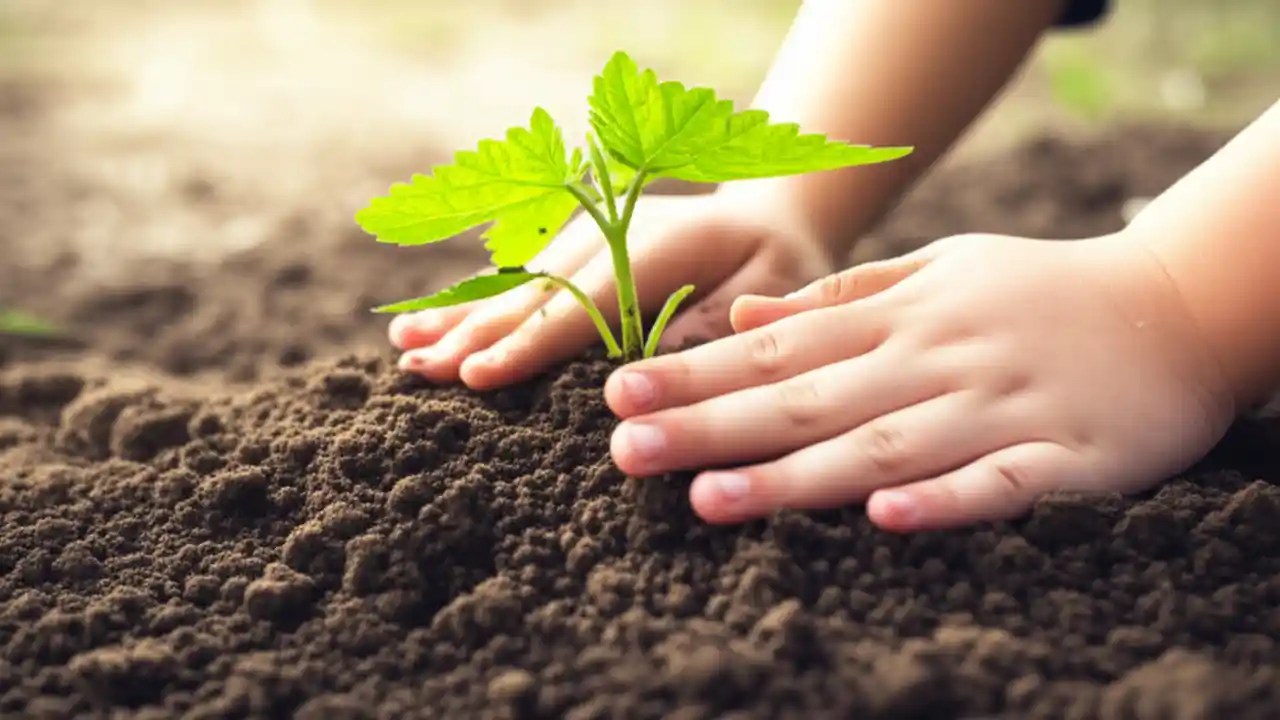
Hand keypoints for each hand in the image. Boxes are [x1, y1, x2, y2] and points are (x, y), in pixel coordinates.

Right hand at [390, 191, 832, 388]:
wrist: (770, 215)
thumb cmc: (779, 264)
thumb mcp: (775, 292)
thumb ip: (713, 327)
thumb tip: (650, 369)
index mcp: (656, 247)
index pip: (581, 304)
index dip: (528, 344)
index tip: (477, 375)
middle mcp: (606, 236)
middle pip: (533, 294)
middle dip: (474, 335)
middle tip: (421, 373)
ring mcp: (583, 240)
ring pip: (513, 287)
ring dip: (458, 319)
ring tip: (404, 349)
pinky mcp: (570, 253)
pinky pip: (515, 284)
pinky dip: (469, 307)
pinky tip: (422, 326)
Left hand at [604, 233, 1236, 531]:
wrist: (1173, 305)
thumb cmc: (1032, 292)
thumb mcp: (935, 271)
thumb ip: (839, 298)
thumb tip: (739, 319)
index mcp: (900, 316)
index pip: (780, 347)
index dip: (697, 372)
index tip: (621, 394)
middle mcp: (935, 360)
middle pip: (809, 398)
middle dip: (712, 425)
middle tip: (626, 449)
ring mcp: (998, 408)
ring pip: (884, 447)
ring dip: (795, 475)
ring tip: (709, 498)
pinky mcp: (1063, 459)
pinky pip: (998, 487)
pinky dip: (943, 503)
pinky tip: (883, 523)